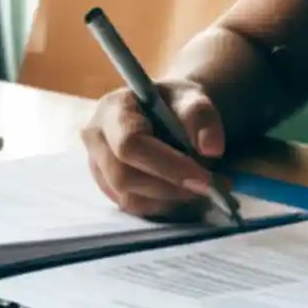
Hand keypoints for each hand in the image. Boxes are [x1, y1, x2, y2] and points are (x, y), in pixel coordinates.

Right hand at [80, 80, 225, 217]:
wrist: (167, 116)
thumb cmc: (175, 105)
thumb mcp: (193, 99)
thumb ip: (202, 117)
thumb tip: (211, 148)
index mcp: (112, 109)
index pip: (130, 144)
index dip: (167, 165)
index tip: (204, 179)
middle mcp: (96, 139)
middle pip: (124, 177)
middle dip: (171, 188)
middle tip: (211, 187)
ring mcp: (97, 167)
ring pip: (130, 199)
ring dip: (171, 199)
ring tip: (201, 187)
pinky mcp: (108, 189)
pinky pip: (135, 208)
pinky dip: (164, 205)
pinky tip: (184, 192)